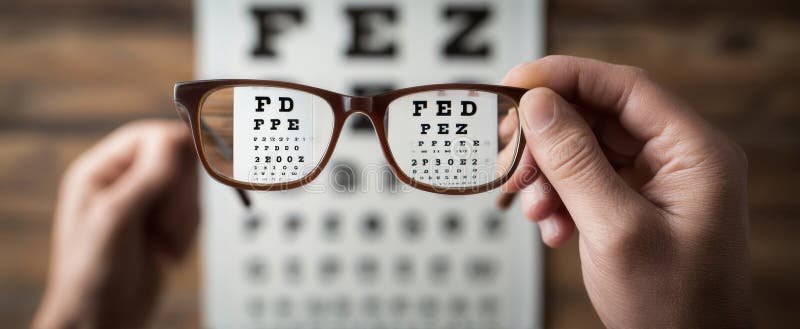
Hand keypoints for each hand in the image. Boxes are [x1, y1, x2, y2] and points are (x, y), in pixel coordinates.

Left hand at [33, 120, 198, 328]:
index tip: (201, 162)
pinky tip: (167, 252)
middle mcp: (123, 181)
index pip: (150, 137)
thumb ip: (146, 178)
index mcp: (100, 171)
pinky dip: (187, 232)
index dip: (176, 148)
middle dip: (180, 197)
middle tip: (165, 226)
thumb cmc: (93, 276)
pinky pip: (193, 210)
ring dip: (184, 219)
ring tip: (162, 245)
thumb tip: (176, 139)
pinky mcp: (162, 221)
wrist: (102, 320)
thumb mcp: (116, 222)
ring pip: (189, 187)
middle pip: (176, 161)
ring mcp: (144, 201)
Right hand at [502, 56, 751, 326]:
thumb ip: (575, 163)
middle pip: (599, 116)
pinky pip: (586, 178)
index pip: (624, 87)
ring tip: (535, 207)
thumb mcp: (616, 229)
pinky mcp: (635, 200)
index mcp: (694, 153)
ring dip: (549, 173)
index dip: (565, 77)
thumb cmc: (675, 306)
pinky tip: (552, 225)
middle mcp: (677, 158)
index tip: (516, 84)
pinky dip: (559, 197)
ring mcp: (656, 179)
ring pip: (585, 148)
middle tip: (511, 157)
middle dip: (548, 138)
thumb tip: (539, 106)